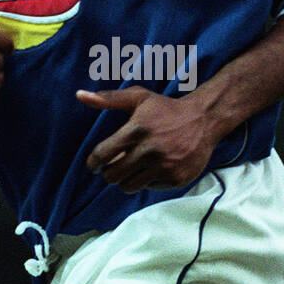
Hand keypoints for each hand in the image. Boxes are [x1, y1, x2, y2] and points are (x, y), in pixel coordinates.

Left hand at [76, 86, 218, 192]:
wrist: (204, 120)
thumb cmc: (166, 109)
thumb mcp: (138, 98)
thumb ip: (108, 98)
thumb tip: (80, 95)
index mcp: (137, 129)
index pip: (103, 154)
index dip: (94, 163)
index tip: (94, 165)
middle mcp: (149, 149)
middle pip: (113, 175)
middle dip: (109, 173)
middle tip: (115, 167)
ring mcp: (164, 166)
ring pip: (129, 186)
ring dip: (126, 180)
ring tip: (132, 169)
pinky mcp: (175, 178)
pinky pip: (149, 188)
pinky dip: (147, 181)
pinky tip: (154, 168)